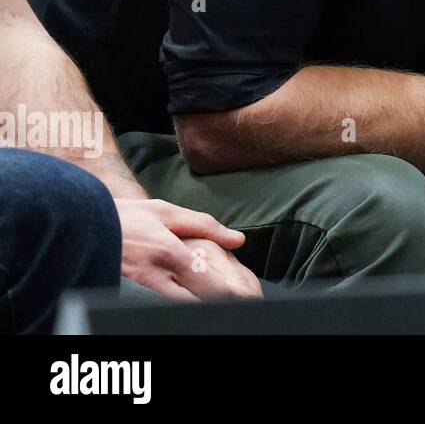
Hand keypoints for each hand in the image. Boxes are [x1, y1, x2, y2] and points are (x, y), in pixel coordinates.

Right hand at [116, 198, 262, 300]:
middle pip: (197, 300)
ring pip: (183, 304)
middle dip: (220, 300)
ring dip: (203, 301)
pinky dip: (187, 299)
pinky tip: (198, 293)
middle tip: (243, 300)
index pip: (207, 281)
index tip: (247, 295)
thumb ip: (205, 226)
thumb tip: (238, 240)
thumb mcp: (167, 212)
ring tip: (224, 298)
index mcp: (169, 252)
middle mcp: (158, 274)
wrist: (85, 225)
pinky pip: (169, 300)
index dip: (229, 291)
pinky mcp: (138, 289)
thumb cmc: (129, 216)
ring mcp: (146, 286)